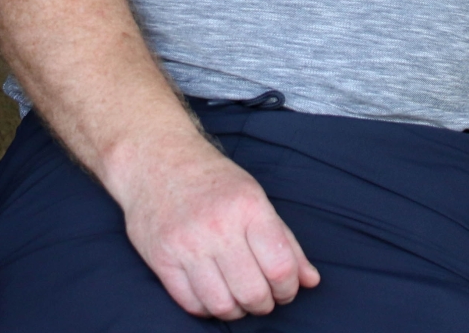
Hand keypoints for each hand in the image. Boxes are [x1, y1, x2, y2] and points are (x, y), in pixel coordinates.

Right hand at [108, 129, 318, 319]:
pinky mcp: (161, 258)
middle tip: (262, 296)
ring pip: (222, 305)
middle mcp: (217, 227)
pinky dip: (207, 308)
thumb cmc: (212, 180)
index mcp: (248, 207)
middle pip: (253, 293)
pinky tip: (213, 292)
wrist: (157, 158)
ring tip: (237, 298)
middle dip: (264, 304)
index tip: (284, 288)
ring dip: (236, 310)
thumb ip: (286, 242)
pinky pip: (191, 304)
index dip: (289, 289)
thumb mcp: (255, 198)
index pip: (280, 268)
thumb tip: (311, 280)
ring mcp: (186, 244)